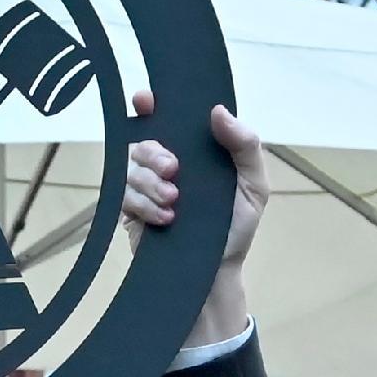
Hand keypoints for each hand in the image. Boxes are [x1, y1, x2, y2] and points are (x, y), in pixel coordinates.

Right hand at [121, 100, 272, 350]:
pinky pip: (123, 198)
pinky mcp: (131, 212)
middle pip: (141, 141)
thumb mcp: (253, 185)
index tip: (146, 102)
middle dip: (154, 153)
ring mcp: (144, 188)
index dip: (149, 105)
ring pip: (129, 169)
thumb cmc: (236, 229)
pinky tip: (165, 220)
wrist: (215, 274)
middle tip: (174, 170)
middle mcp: (165, 164)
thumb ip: (244, 145)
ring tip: (175, 204)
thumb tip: (217, 111)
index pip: (166, 118)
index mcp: (192, 151)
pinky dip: (143, 206)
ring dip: (150, 184)